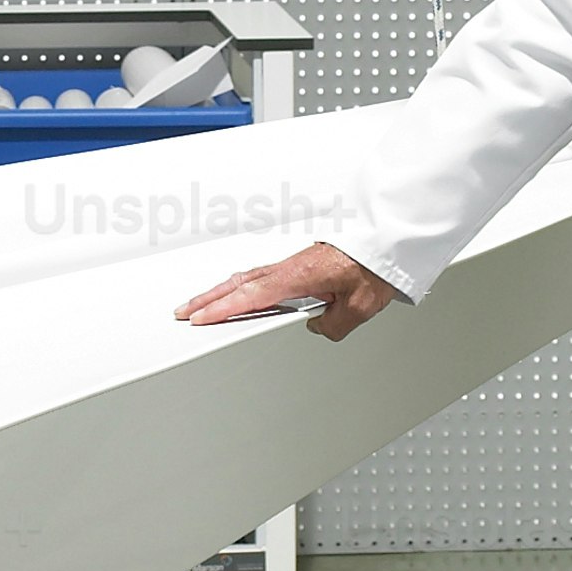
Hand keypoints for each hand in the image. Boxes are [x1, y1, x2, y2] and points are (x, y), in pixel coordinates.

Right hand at [178, 242, 392, 342]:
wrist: (387, 241)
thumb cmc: (373, 267)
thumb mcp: (357, 309)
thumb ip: (331, 326)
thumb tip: (317, 329)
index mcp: (296, 277)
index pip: (250, 297)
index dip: (221, 309)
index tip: (198, 318)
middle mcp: (288, 269)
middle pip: (237, 285)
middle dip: (207, 299)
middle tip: (183, 311)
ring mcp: (290, 265)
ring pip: (246, 279)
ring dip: (221, 291)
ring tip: (201, 305)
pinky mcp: (297, 265)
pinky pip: (260, 277)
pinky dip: (240, 285)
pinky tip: (237, 293)